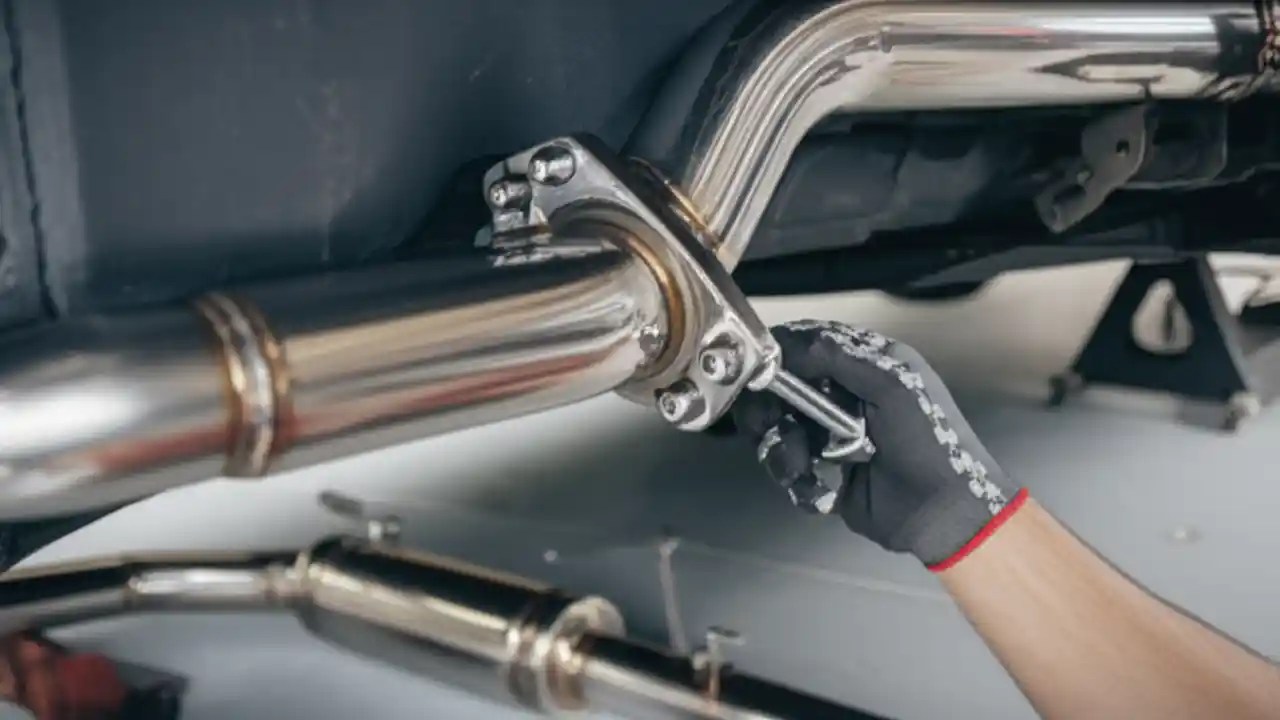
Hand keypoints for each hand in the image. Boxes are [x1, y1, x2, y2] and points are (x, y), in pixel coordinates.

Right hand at [733, 320, 1026, 568]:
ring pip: (779, 425)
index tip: (758, 369)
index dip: (780, 353)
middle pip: (782, 384)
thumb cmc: (930, 443)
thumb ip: (837, 357)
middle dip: (770, 406)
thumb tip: (788, 341)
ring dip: (783, 446)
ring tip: (800, 464)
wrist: (941, 514)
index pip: (810, 343)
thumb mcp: (891, 387)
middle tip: (768, 424)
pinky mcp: (823, 468)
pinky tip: (813, 485)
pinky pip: (788, 462)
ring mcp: (832, 431)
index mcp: (867, 364)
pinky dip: (794, 475)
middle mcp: (845, 393)